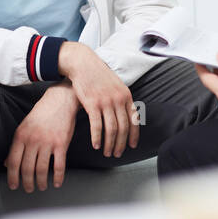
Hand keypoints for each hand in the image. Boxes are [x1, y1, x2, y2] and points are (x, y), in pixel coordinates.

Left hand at [5, 83, 78, 191]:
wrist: (61, 100)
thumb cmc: (42, 114)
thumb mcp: (24, 126)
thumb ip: (16, 145)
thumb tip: (7, 163)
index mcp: (21, 136)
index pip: (13, 161)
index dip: (13, 176)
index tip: (14, 185)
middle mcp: (33, 140)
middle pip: (27, 168)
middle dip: (27, 182)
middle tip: (29, 189)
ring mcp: (47, 142)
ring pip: (41, 169)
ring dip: (41, 182)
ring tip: (41, 186)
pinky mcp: (61, 144)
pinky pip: (59, 165)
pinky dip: (57, 177)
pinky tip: (56, 183)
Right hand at [58, 42, 139, 156]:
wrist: (84, 64)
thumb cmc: (99, 77)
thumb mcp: (116, 86)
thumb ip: (122, 100)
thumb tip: (127, 115)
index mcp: (126, 96)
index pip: (133, 120)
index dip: (133, 135)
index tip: (131, 146)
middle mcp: (118, 100)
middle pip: (123, 128)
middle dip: (121, 144)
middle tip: (117, 154)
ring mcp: (106, 102)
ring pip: (111, 129)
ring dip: (109, 144)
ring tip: (107, 153)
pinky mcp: (92, 104)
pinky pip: (97, 126)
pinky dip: (97, 138)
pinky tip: (96, 145)